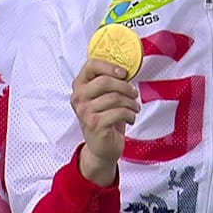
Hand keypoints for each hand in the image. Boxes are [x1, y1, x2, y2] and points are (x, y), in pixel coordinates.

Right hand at [70, 58, 139, 184]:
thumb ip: (111, 82)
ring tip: (134, 107)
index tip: (124, 73)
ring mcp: (85, 112)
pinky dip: (130, 114)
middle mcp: (79, 98)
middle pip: (105, 81)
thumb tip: (127, 69)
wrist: (102, 147)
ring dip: (131, 102)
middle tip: (134, 93)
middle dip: (125, 87)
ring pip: (115, 98)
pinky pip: (119, 112)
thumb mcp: (105, 97)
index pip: (90, 66)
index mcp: (80, 86)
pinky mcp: (95, 124)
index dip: (109, 66)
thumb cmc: (105, 119)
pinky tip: (130, 117)